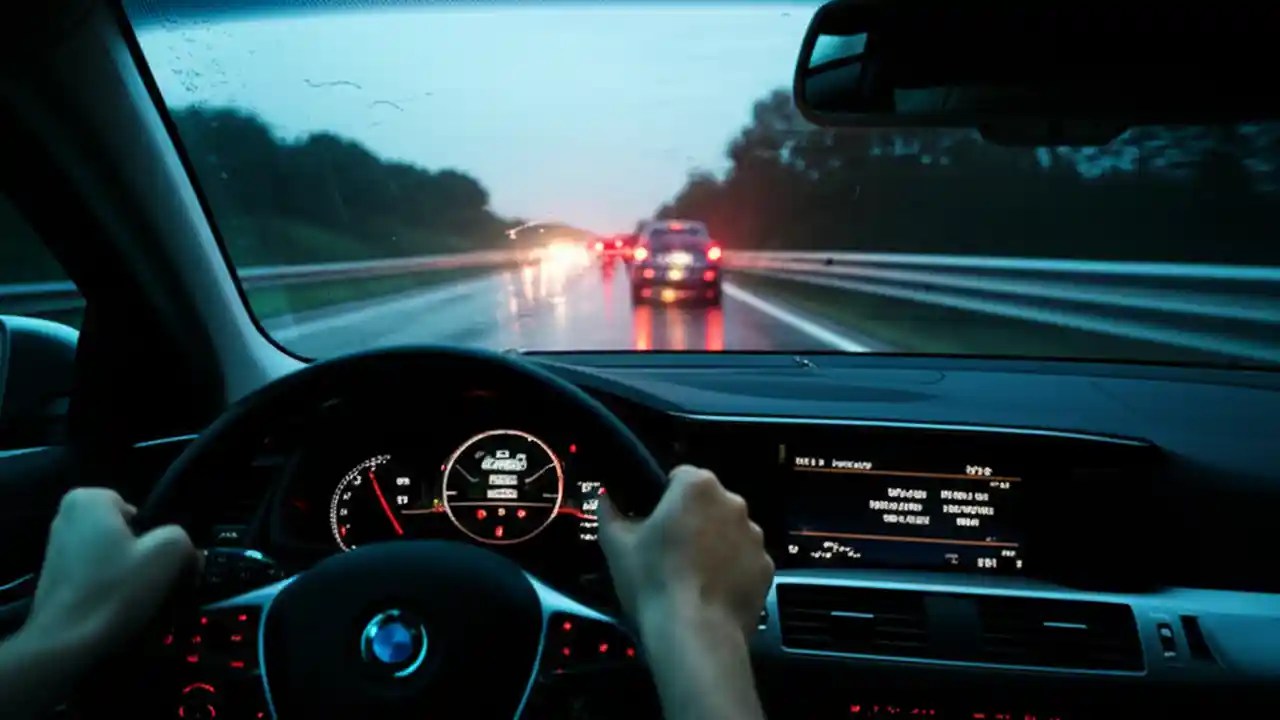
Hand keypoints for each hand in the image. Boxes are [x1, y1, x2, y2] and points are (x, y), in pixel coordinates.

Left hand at [26, 488, 201, 660]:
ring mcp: (56, 551)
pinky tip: (119, 614)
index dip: (160, 539)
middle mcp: (66, 518)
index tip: (164, 567)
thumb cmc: (114, 591)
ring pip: (115, 559)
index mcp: (88, 500)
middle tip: (159, 588)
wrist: (64, 646)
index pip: (144, 512)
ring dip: (133, 579)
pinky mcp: (54, 581)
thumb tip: (186, 554)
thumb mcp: (168, 554)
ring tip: (142, 605)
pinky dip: (112, 592)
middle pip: (128, 535)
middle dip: (146, 559)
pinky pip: (98, 578)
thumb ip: (183, 537)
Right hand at [598, 465, 773, 635]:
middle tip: (670, 550)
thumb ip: (609, 512)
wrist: (694, 634)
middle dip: (692, 519)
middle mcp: (733, 503)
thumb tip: (604, 497)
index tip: (654, 523)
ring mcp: (755, 536)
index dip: (663, 498)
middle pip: (708, 503)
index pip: (679, 476)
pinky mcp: (766, 567)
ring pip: (729, 531)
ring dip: (714, 543)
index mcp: (697, 486)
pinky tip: (712, 591)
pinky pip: (744, 560)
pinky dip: (732, 570)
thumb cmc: (652, 580)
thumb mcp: (616, 545)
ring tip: (692, 575)